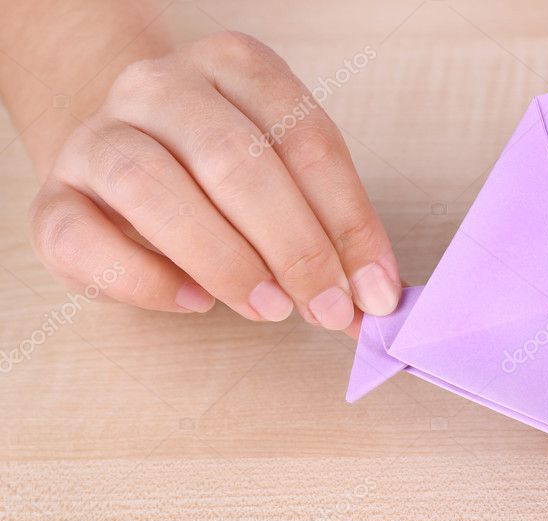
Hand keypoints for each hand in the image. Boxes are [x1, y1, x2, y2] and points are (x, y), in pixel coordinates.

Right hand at [28, 31, 398, 333]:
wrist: (123, 159)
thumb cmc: (219, 178)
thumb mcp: (285, 182)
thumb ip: (329, 230)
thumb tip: (375, 301)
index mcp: (235, 67)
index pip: (306, 140)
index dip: (349, 221)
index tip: (376, 290)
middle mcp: (161, 87)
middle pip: (233, 160)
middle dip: (295, 247)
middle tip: (328, 309)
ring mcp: (98, 137)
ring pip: (151, 187)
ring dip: (225, 260)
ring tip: (271, 308)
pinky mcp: (54, 198)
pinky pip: (85, 237)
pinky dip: (146, 279)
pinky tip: (195, 301)